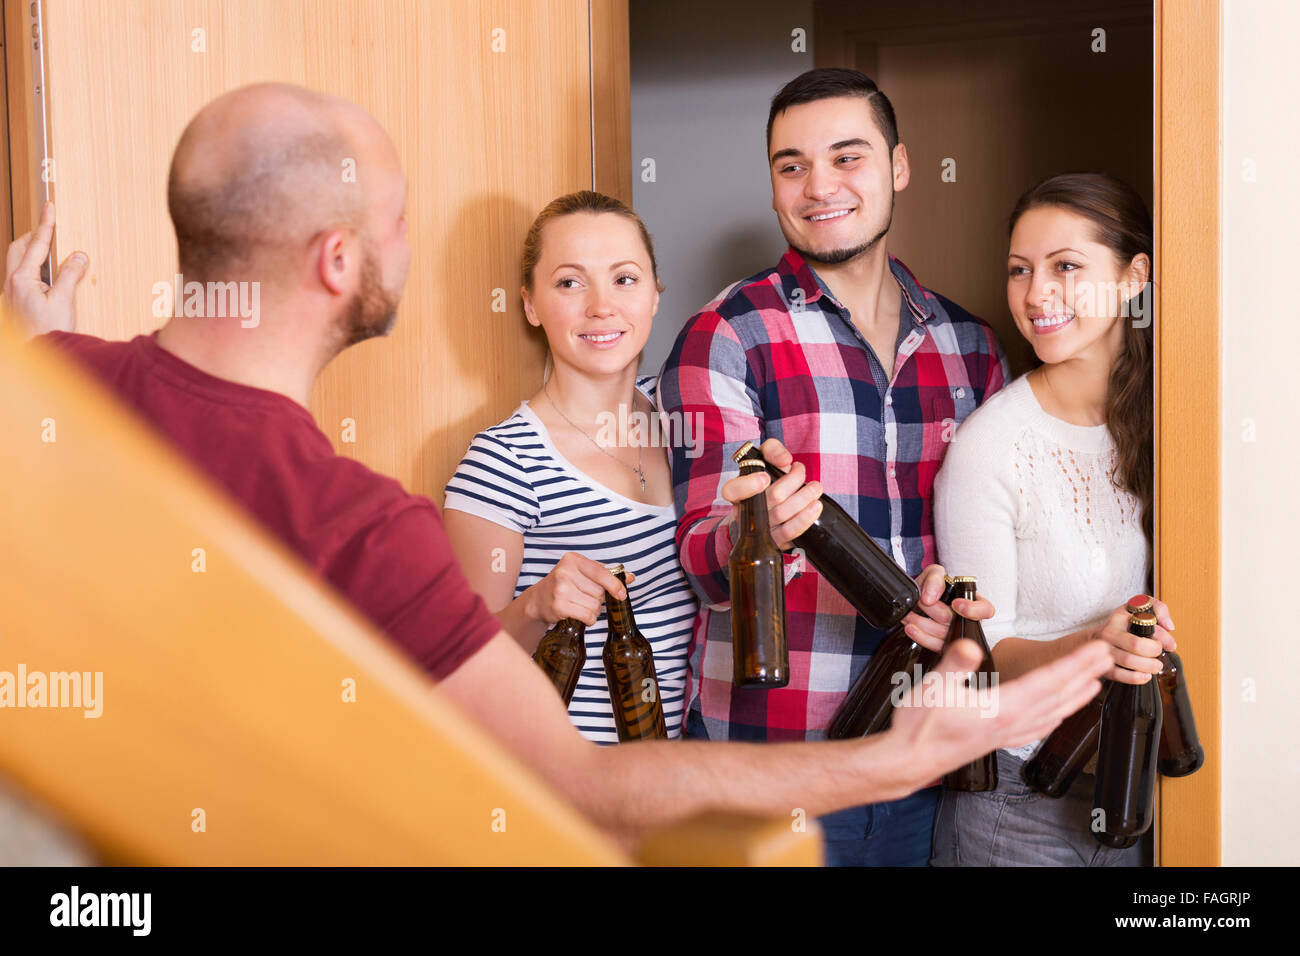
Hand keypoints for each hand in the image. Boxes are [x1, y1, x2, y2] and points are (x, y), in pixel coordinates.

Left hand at [2, 202, 87, 338]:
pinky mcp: (14, 303)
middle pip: (18, 248)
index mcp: (22, 279)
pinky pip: (20, 278)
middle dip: (33, 236)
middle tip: (48, 230)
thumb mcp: (64, 302)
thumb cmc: (48, 332)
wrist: (37, 354)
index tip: (49, 208)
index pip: (36, 244)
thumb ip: (70, 275)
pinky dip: (32, 270)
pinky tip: (45, 279)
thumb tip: (78, 256)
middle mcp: (11, 283)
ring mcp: (10, 293)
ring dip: (31, 253)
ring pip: (17, 262)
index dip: (45, 225)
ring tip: (50, 254)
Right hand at [522, 552, 633, 627]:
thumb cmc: (563, 584)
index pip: (601, 572)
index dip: (614, 584)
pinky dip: (588, 619)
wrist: (538, 600)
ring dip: (593, 610)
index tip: (622, 594)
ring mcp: (561, 589)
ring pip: (595, 606)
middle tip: (585, 598)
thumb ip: (606, 573)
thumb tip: (630, 577)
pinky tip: (578, 614)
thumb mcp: (582, 573)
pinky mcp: (559, 606)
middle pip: (599, 592)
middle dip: (598, 599)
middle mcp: (565, 572)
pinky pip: (587, 616)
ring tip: (580, 605)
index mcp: (573, 560)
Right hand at [720, 437, 821, 549]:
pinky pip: (789, 532)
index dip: (748, 485)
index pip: (732, 490)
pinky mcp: (773, 540)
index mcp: (737, 493)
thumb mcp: (763, 461)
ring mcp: (759, 529)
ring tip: (816, 487)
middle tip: (800, 470)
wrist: (761, 514)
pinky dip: (805, 518)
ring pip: (781, 514)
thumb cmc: (763, 483)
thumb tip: (785, 460)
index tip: (765, 477)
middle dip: (791, 482)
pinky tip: (815, 506)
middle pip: (770, 498)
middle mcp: (746, 512)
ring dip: (803, 498)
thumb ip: (771, 450)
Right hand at [890, 638, 1110, 783]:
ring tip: (1095, 684)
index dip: (1075, 664)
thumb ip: (954, 664)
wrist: (909, 760)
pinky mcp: (999, 740)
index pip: (1047, 681)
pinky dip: (1056, 717)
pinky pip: (1038, 727)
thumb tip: (970, 647)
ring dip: (1076, 697)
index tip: (1096, 650)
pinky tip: (1058, 715)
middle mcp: (1010, 723)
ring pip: (1052, 713)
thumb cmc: (919, 726)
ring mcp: (1006, 734)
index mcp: (1000, 708)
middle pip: (1058, 696)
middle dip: (1084, 675)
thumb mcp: (932, 686)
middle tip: (1107, 658)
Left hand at [901, 565, 995, 652]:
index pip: (986, 610)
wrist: (914, 600)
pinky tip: (911, 627)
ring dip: (923, 622)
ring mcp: (954, 633)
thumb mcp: (934, 574)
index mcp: (972, 602)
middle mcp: (965, 619)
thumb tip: (932, 596)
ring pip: (943, 634)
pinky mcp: (943, 644)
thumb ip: (936, 578)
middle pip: (956, 621)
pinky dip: (920, 636)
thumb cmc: (930, 587)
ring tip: (910, 613)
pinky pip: (935, 645)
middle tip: (922, 601)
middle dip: (935, 610)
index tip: (956, 604)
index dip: (973, 609)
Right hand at [1094, 598, 1175, 684]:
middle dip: (1154, 652)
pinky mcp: (1104, 666)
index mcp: (1119, 618)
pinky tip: (1145, 675)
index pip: (1144, 626)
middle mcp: (1109, 633)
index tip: (1169, 644)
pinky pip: (1119, 675)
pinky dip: (1135, 678)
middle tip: (1159, 653)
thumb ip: (1159, 610)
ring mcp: (1104, 650)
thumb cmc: (1122, 625)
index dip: (1162, 637)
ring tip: (1155, 666)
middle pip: (1136, 645)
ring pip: (1128, 661)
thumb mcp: (1139, 608)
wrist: (1096, 637)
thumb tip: (1168, 626)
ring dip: (1148, 666)